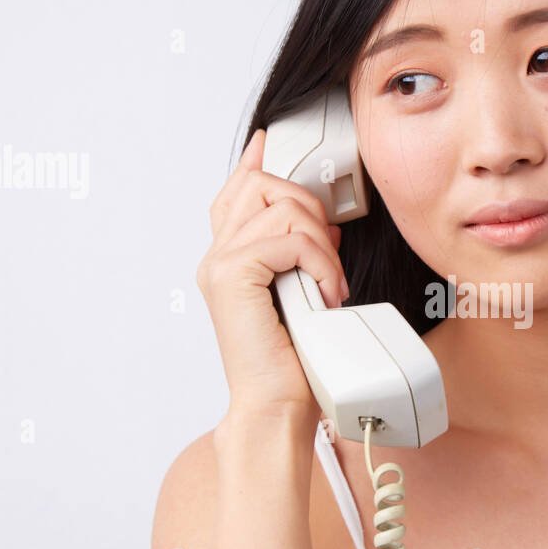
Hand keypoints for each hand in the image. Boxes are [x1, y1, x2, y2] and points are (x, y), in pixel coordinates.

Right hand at [196, 128, 347, 419]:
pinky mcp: (233, 275)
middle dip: (312, 210)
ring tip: (328, 285)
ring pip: (282, 207)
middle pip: (263, 185)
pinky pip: (290, 239)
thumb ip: (303, 256)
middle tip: (330, 258)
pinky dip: (319, 263)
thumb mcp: (305, 294)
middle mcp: (218, 256)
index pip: (236, 191)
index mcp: (229, 259)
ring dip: (321, 245)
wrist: (278, 405)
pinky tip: (325, 294)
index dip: (254, 163)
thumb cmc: (293, 362)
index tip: (269, 143)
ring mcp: (221, 264)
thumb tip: (326, 226)